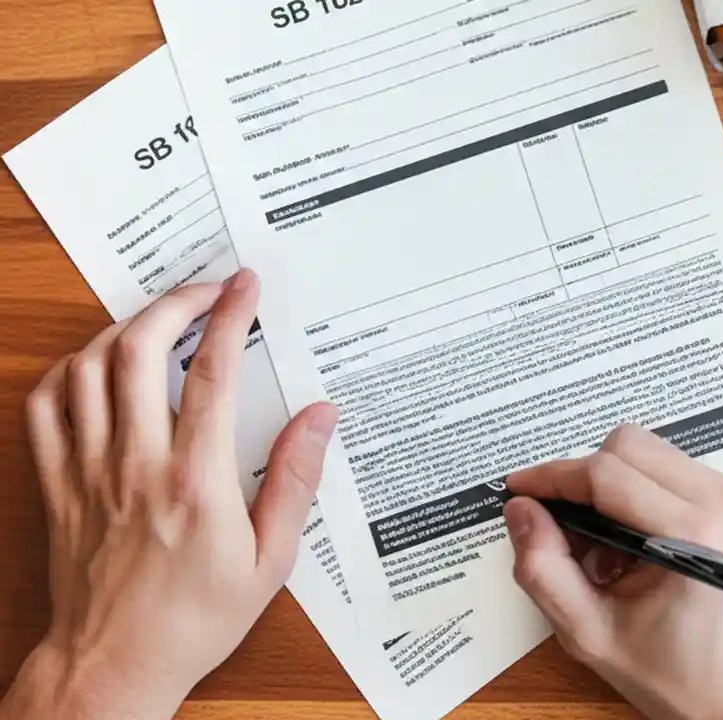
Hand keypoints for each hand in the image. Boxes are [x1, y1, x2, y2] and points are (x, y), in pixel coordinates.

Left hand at [0, 270, 337, 719]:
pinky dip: (69, 372)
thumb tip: (319, 419)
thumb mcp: (271, 559)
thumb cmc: (195, 619)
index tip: (244, 286)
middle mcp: (137, 464)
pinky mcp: (57, 485)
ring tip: (157, 323)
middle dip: (174, 303)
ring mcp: (88, 471)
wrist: (115, 665)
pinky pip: (45, 407)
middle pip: (140, 350)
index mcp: (196, 480)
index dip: (229, 316)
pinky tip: (98, 367)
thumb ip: (295, 480)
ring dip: (123, 329)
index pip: (212, 373)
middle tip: (204, 291)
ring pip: (89, 368)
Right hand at [503, 425, 722, 719]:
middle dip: (584, 479)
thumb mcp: (592, 635)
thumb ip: (544, 569)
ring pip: (651, 453)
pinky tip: (637, 548)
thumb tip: (520, 509)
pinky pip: (675, 470)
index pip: (605, 473)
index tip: (518, 489)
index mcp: (695, 533)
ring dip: (613, 487)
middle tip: (568, 536)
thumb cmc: (681, 678)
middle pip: (628, 446)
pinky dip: (642, 494)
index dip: (552, 476)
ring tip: (607, 553)